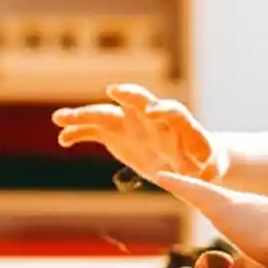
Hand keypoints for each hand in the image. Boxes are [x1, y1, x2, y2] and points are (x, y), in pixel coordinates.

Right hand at [53, 84, 225, 182]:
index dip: (164, 109)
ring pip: (107, 113)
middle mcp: (152, 118)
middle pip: (137, 101)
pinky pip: (95, 130)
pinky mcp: (117, 134)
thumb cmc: (204, 165)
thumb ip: (203, 173)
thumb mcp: (209, 171)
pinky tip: (63, 140)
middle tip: (114, 91)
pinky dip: (79, 132)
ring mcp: (131, 123)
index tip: (153, 111)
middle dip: (126, 95)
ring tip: (59, 118)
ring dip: (84, 114)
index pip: (173, 110)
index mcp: (179, 125)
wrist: (189, 162)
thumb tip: (202, 176)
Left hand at [154, 172, 267, 267]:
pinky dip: (177, 184)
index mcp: (261, 224)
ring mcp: (233, 203)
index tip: (218, 223)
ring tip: (164, 177)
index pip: (238, 221)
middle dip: (201, 193)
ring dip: (182, 185)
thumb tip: (200, 265)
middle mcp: (247, 208)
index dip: (230, 224)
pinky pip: (192, 190)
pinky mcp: (220, 203)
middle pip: (218, 201)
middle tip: (182, 186)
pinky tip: (160, 176)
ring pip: (201, 192)